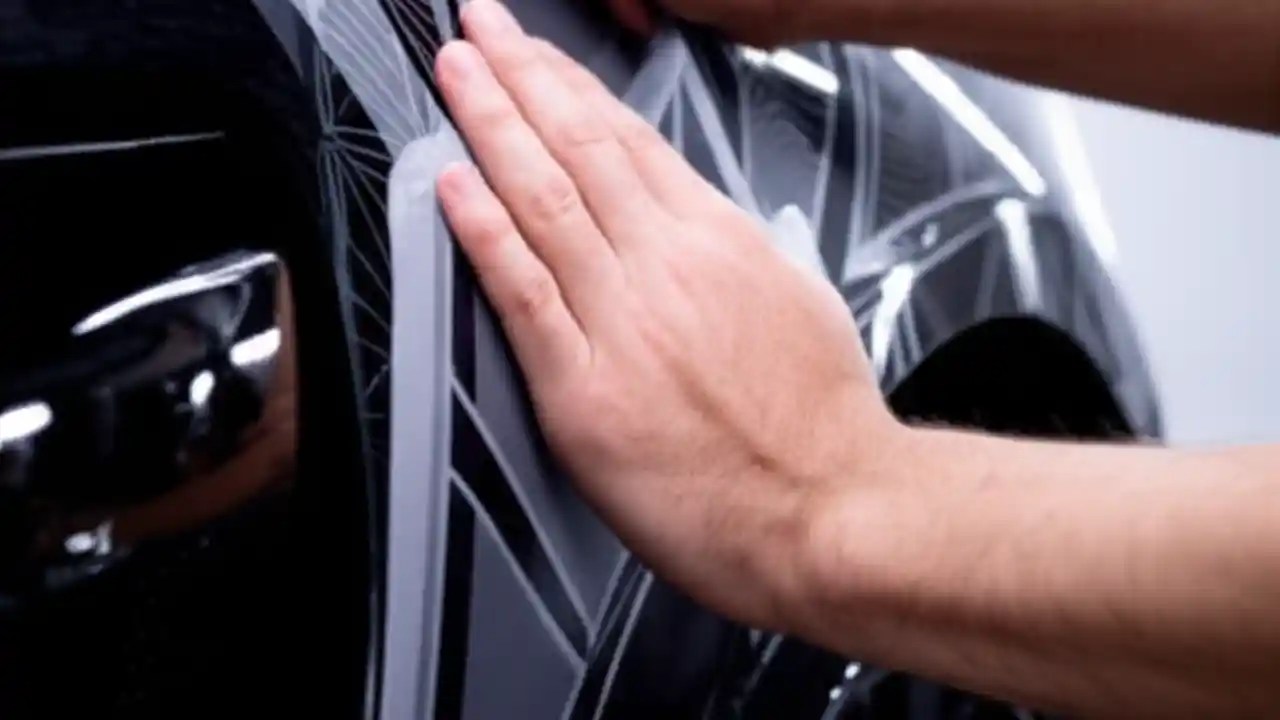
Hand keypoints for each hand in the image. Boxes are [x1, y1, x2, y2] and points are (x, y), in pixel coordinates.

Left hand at [434, 0, 901, 629]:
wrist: (835, 512)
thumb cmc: (824, 425)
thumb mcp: (802, 301)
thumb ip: (745, 251)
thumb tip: (719, 222)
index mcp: (719, 241)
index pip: (631, 142)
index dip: (574, 87)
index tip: (540, 54)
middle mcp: (667, 266)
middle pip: (580, 148)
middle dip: (522, 74)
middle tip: (479, 25)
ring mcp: (623, 324)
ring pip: (544, 200)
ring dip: (491, 125)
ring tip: (456, 71)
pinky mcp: (585, 392)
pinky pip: (524, 294)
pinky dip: (484, 232)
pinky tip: (452, 183)